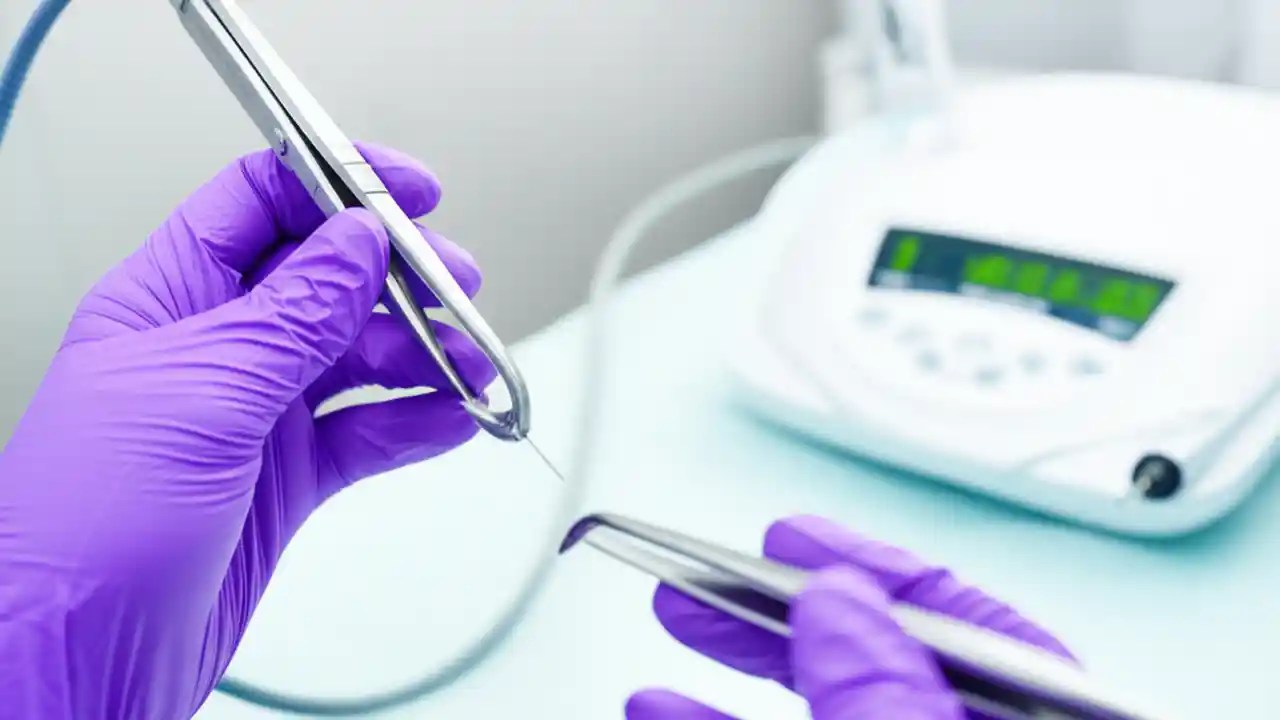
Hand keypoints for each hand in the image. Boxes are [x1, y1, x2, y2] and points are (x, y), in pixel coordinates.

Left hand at [0, 144, 492, 718]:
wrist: (74, 659)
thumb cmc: (84, 527)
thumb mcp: (202, 394)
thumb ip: (294, 315)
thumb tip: (360, 242)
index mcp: (168, 300)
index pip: (259, 204)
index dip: (337, 185)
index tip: (411, 192)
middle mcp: (217, 350)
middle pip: (327, 281)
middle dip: (399, 278)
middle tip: (455, 288)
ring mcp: (256, 416)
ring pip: (358, 358)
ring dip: (422, 354)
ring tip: (470, 363)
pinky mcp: (287, 480)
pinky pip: (367, 432)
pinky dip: (415, 422)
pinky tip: (452, 419)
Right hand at [626, 516, 1072, 719]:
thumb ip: (890, 703)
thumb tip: (841, 607)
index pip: (978, 631)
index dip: (877, 571)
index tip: (795, 539)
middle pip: (883, 658)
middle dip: (786, 605)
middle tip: (718, 567)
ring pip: (823, 707)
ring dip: (737, 662)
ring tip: (676, 618)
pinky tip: (664, 707)